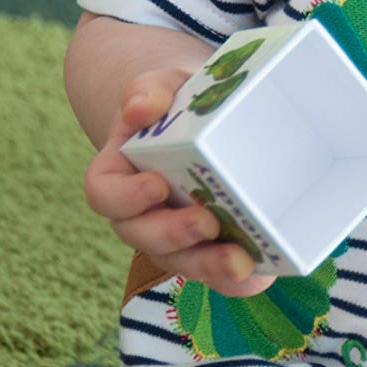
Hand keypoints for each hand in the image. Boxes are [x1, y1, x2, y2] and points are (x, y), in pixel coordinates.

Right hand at [82, 70, 275, 295]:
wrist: (206, 121)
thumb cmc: (176, 104)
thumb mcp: (162, 88)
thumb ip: (149, 92)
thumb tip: (141, 107)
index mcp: (117, 177)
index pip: (105, 195)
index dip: (126, 198)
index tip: (157, 185)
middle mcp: (140, 216)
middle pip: (144, 238)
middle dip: (174, 236)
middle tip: (207, 223)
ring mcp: (175, 239)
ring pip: (182, 263)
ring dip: (208, 266)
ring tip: (240, 261)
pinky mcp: (209, 251)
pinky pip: (218, 275)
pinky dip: (239, 279)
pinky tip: (261, 274)